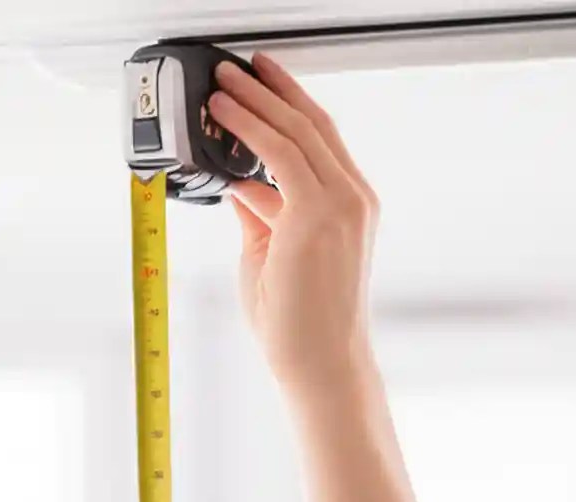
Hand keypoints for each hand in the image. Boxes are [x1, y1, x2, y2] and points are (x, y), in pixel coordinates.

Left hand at [209, 53, 379, 393]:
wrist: (319, 363)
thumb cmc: (298, 321)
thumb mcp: (272, 252)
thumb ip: (261, 212)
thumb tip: (240, 181)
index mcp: (349, 205)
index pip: (319, 140)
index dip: (287, 105)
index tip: (260, 83)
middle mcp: (353, 198)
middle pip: (311, 123)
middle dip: (271, 89)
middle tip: (237, 66)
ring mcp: (341, 203)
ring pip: (295, 130)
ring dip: (255, 99)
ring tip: (222, 80)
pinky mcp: (319, 213)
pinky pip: (278, 154)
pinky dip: (248, 127)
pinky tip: (224, 112)